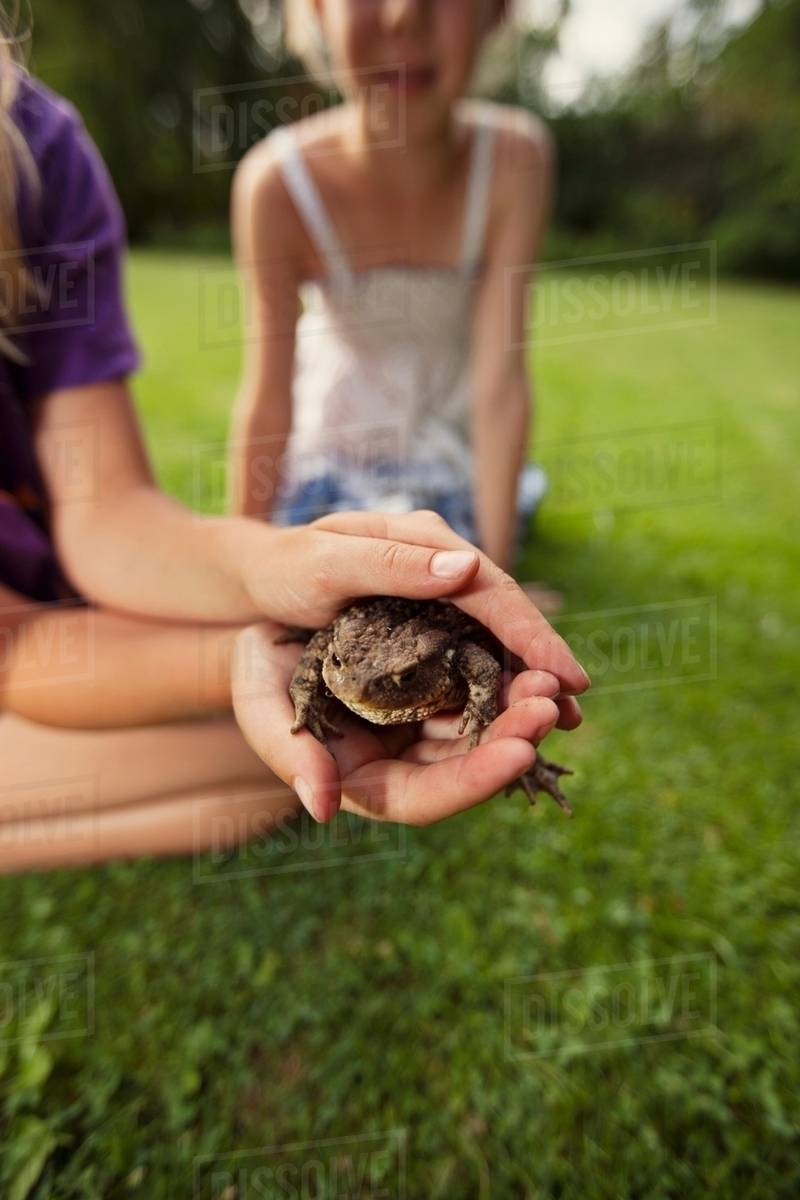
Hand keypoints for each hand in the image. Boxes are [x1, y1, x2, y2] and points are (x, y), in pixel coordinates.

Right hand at [232, 622, 581, 824]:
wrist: (272, 624)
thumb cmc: (258, 668)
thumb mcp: (261, 702)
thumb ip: (290, 756)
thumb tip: (323, 808)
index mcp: (364, 781)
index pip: (426, 798)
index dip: (473, 780)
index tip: (518, 753)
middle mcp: (403, 762)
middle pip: (468, 766)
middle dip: (513, 739)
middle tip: (548, 704)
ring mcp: (423, 725)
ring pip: (483, 727)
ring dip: (518, 705)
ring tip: (551, 678)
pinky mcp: (438, 688)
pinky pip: (480, 687)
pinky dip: (506, 674)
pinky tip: (531, 655)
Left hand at [242, 510, 589, 695]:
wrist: (256, 577)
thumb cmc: (283, 568)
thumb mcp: (327, 564)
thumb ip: (392, 566)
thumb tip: (467, 569)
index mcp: (422, 541)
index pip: (491, 590)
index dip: (531, 633)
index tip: (567, 676)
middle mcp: (439, 563)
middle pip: (504, 616)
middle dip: (541, 662)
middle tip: (575, 710)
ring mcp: (435, 592)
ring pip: (494, 637)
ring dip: (526, 677)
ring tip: (561, 721)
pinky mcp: (427, 621)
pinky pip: (471, 652)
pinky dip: (495, 682)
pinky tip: (514, 713)